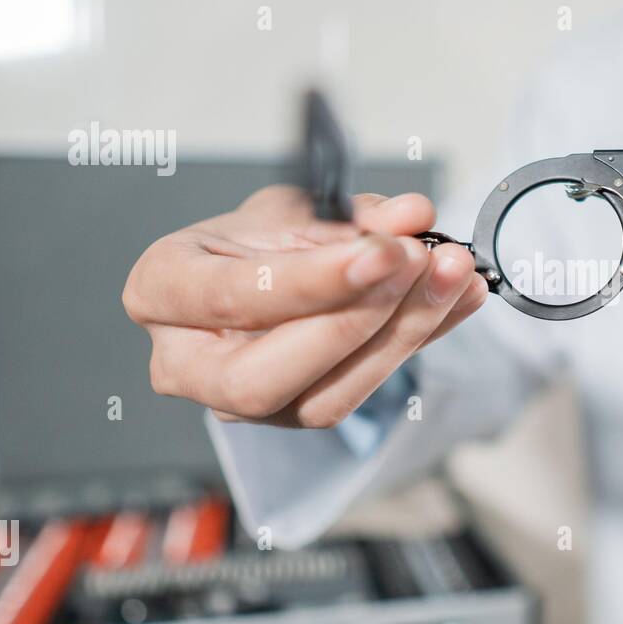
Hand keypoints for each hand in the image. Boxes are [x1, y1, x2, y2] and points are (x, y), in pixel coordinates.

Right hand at [122, 185, 486, 426]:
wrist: (264, 267)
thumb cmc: (257, 239)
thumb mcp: (294, 207)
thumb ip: (350, 215)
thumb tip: (412, 216)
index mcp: (160, 288)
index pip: (232, 296)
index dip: (314, 280)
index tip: (384, 249)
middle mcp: (186, 362)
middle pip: (265, 376)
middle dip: (355, 323)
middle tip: (421, 263)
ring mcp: (241, 402)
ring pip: (323, 400)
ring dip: (402, 334)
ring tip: (453, 273)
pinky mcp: (298, 416)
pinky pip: (363, 395)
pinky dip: (422, 338)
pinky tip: (462, 295)